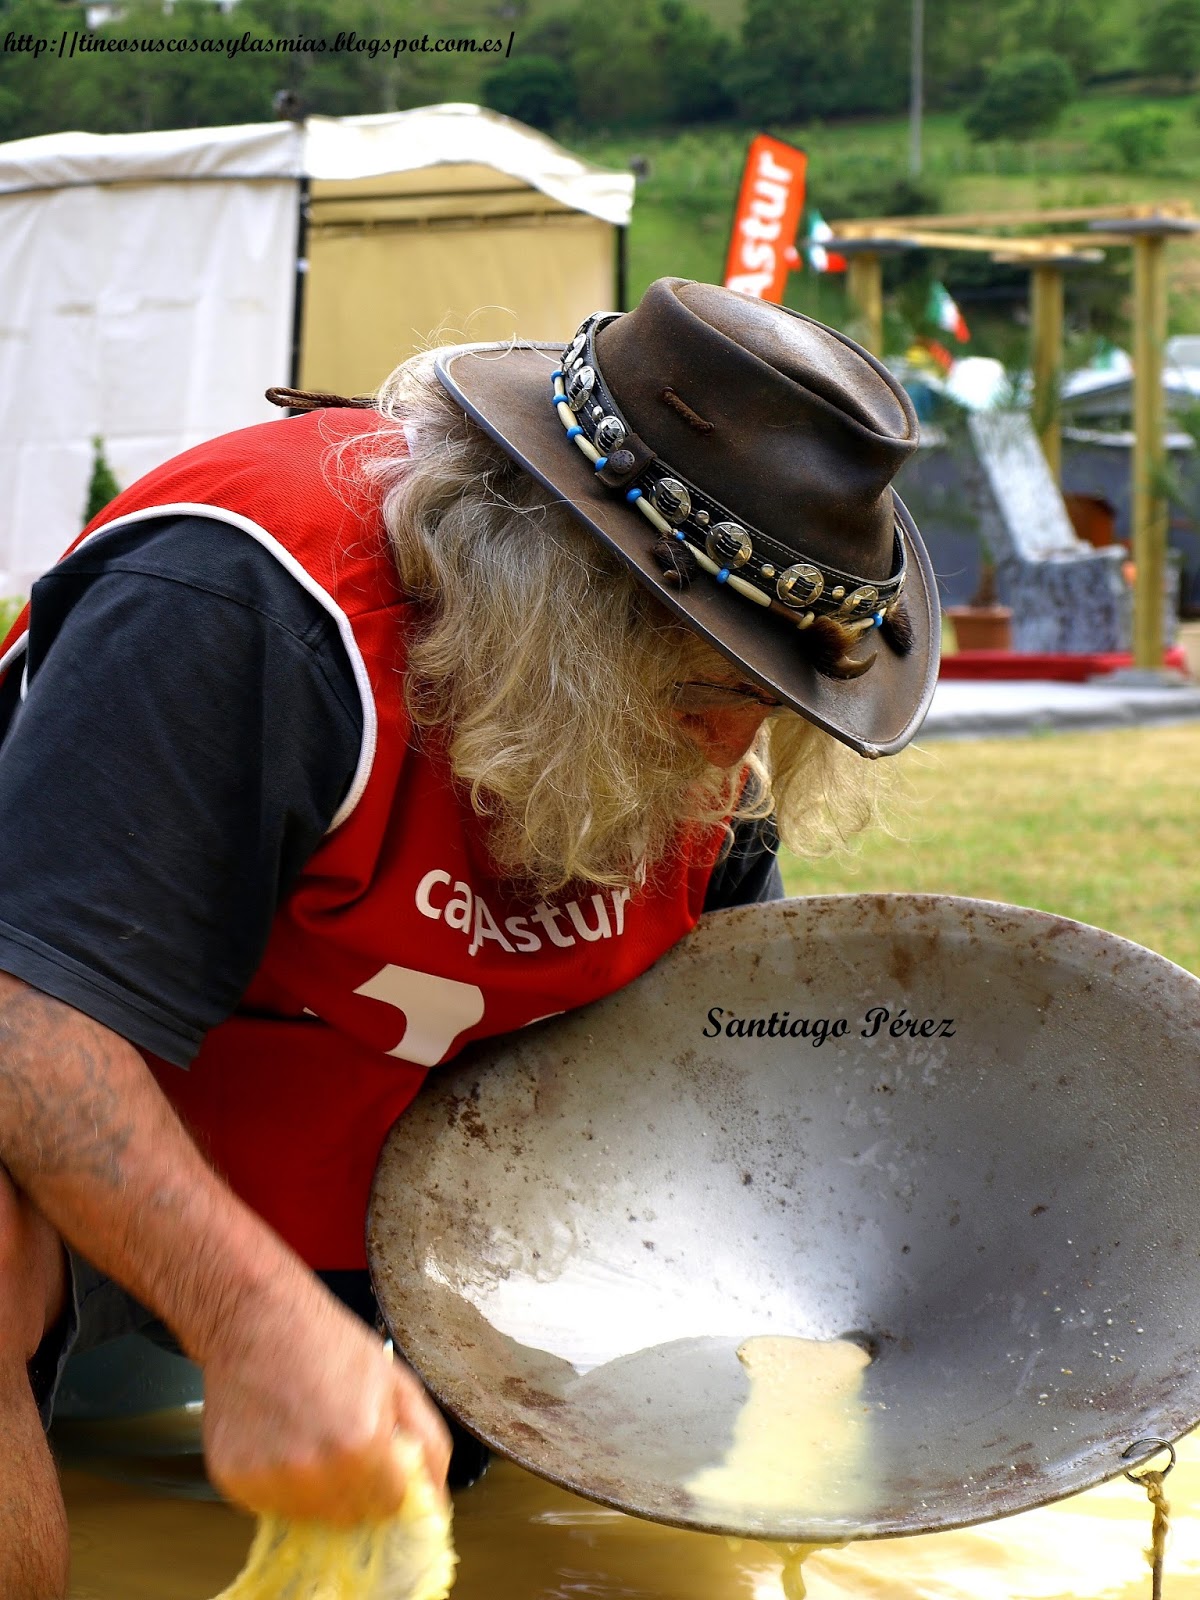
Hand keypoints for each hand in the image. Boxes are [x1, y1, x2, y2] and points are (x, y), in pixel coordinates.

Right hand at [200, 1263, 451, 1524]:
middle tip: (342, 1438)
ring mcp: (270, 1480)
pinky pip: (269, 1504)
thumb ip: (428, 1444)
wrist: (256, 1319)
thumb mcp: (396, 1381)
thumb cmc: (328, 1343)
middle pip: (350, 1517)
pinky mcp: (234, 1481)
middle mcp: (314, 1472)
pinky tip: (279, 1439)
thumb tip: (437, 1500)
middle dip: (355, 1487)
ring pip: (309, 1516)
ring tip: (308, 1434)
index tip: (379, 1456)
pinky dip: (278, 1482)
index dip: (389, 1478)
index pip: (389, 1506)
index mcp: (361, 1446)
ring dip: (316, 1488)